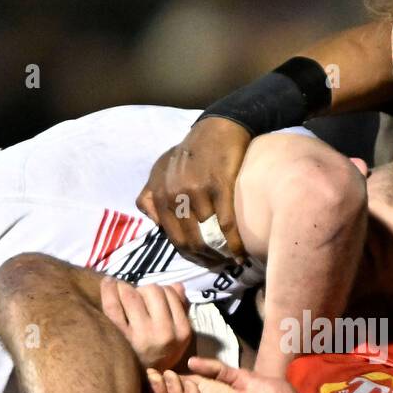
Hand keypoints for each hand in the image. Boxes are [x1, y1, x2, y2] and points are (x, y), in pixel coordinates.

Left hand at [101, 279, 191, 370]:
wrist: (137, 385)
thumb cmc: (156, 356)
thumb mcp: (176, 337)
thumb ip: (179, 310)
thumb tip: (178, 286)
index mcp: (182, 332)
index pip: (170, 293)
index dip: (158, 291)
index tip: (149, 300)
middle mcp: (165, 334)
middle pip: (153, 290)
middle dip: (142, 290)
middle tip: (136, 300)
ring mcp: (141, 336)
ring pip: (132, 293)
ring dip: (125, 289)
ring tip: (121, 295)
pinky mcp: (120, 338)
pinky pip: (113, 305)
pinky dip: (109, 289)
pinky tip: (108, 284)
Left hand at [136, 117, 252, 265]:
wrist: (218, 127)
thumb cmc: (191, 150)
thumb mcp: (161, 169)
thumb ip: (150, 196)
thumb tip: (153, 222)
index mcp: (160, 194)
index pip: (173, 238)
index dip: (190, 255)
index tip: (204, 261)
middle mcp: (175, 194)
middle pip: (191, 241)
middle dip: (207, 259)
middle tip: (220, 265)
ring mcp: (197, 190)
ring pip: (209, 236)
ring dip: (222, 253)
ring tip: (232, 260)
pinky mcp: (220, 185)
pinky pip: (226, 224)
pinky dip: (236, 243)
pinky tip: (242, 252)